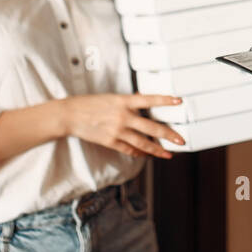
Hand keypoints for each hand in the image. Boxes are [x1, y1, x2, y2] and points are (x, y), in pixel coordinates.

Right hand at [64, 93, 185, 159]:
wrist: (70, 115)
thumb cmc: (89, 104)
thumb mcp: (110, 97)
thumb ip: (127, 101)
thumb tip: (141, 98)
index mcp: (123, 101)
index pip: (149, 99)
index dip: (165, 100)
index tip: (179, 101)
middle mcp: (123, 116)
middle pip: (151, 127)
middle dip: (168, 134)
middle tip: (181, 140)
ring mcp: (117, 131)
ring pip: (142, 143)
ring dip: (157, 150)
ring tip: (168, 154)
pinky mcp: (110, 142)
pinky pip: (129, 150)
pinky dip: (140, 153)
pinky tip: (148, 155)